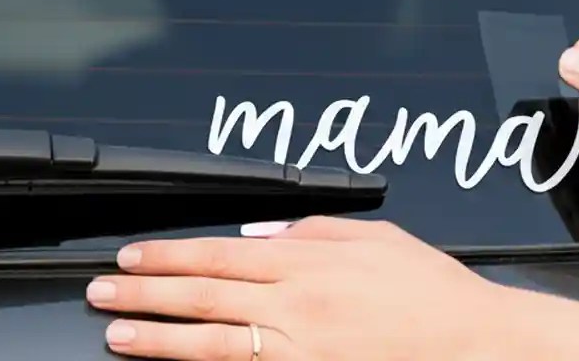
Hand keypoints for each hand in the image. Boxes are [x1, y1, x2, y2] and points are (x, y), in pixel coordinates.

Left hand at [85, 216, 511, 360]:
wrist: (477, 344)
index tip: (132, 255)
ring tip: (118, 335)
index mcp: (310, 262)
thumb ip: (312, 229)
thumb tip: (258, 230)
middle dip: (145, 293)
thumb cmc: (433, 292)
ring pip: (212, 342)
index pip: (220, 252)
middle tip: (102, 291)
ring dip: (158, 338)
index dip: (169, 254)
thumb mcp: (377, 238)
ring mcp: (301, 349)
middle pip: (203, 294)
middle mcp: (297, 305)